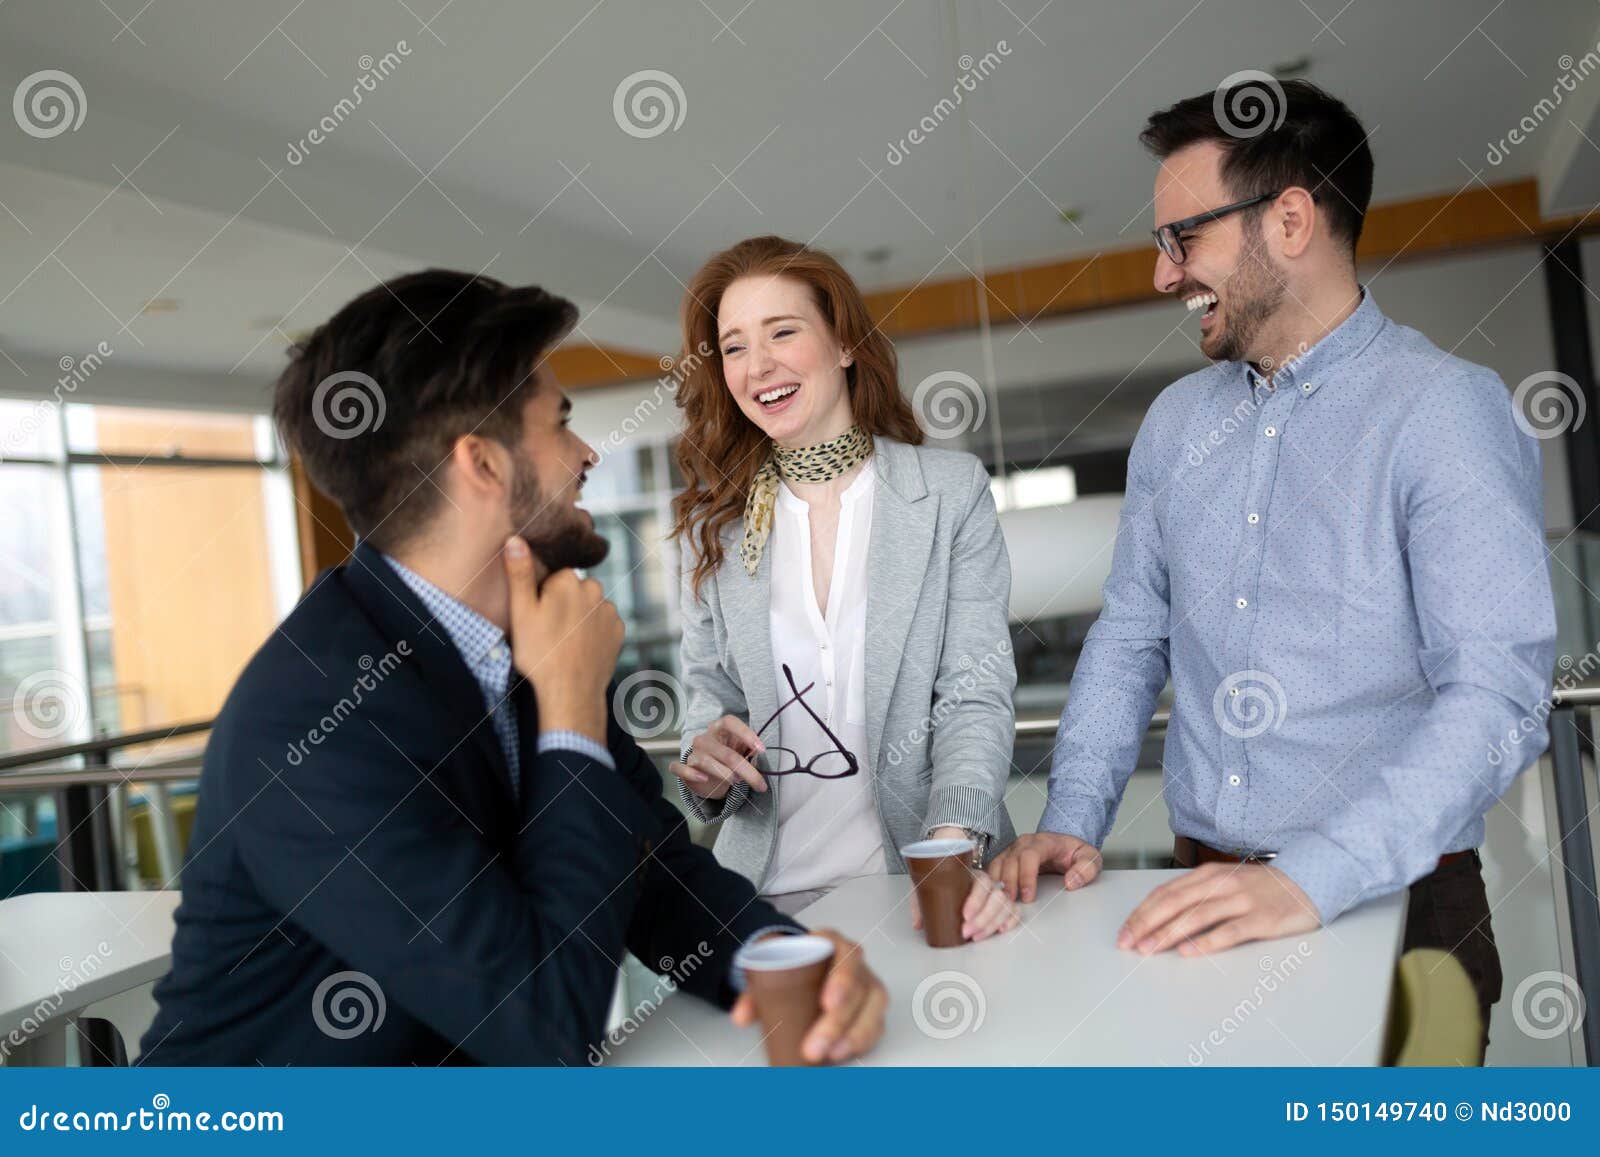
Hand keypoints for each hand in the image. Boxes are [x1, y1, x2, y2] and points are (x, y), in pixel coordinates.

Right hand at [502, 536, 622, 743]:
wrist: (571, 692)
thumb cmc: (541, 654)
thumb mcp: (521, 613)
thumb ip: (520, 574)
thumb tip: (516, 539)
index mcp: (569, 581)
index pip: (554, 578)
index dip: (542, 597)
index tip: (537, 617)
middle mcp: (595, 590)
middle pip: (574, 590)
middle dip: (563, 604)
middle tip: (548, 631)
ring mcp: (609, 611)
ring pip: (589, 606)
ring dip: (579, 618)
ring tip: (563, 642)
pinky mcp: (618, 631)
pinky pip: (603, 623)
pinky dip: (593, 632)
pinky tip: (580, 647)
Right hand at [669, 714, 767, 798]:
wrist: (707, 775)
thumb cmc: (726, 758)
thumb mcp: (740, 751)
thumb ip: (749, 750)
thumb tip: (758, 752)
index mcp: (720, 729)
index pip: (730, 722)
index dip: (746, 733)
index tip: (762, 749)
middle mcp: (705, 738)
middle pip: (726, 753)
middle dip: (746, 770)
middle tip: (759, 783)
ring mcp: (693, 753)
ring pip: (706, 761)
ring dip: (725, 774)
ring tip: (736, 781)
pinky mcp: (683, 767)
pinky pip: (680, 768)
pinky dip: (691, 773)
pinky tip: (704, 778)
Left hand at [731, 929, 885, 1062]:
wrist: (802, 969)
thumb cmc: (792, 968)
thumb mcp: (770, 972)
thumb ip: (755, 992)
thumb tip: (741, 1017)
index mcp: (832, 943)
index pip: (844, 953)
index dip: (841, 978)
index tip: (827, 1004)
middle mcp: (855, 963)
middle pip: (857, 988)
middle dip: (838, 1022)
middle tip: (815, 1046)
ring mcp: (867, 984)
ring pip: (873, 1007)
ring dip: (854, 1035)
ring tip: (831, 1055)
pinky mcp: (872, 1008)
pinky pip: (877, 1025)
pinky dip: (862, 1041)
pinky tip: (842, 1054)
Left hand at [910, 867, 1019, 941]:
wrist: (950, 880)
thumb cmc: (942, 883)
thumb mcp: (929, 888)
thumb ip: (922, 903)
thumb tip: (918, 924)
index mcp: (972, 874)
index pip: (982, 883)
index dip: (976, 900)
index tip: (965, 915)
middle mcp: (988, 883)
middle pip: (996, 897)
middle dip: (983, 918)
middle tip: (966, 932)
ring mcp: (998, 895)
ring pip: (1006, 906)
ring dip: (992, 924)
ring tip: (976, 937)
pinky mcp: (1005, 907)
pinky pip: (1015, 912)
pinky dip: (1010, 921)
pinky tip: (1001, 930)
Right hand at [986, 831, 1102, 901]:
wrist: (1064, 846)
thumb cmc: (1074, 853)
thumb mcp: (1089, 857)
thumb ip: (1086, 868)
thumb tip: (1071, 882)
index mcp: (1043, 841)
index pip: (1029, 855)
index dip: (1026, 876)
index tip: (1028, 896)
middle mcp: (1023, 844)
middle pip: (1009, 861)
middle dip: (1008, 884)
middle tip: (1010, 904)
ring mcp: (1011, 850)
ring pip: (997, 865)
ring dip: (995, 885)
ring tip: (998, 904)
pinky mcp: (1005, 859)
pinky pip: (992, 870)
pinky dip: (989, 885)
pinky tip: (990, 899)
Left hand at [1117, 862, 1320, 955]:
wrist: (1307, 882)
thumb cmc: (1259, 888)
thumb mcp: (1223, 883)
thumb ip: (1195, 896)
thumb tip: (1158, 918)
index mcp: (1206, 875)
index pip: (1165, 894)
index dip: (1141, 913)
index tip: (1124, 932)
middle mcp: (1220, 884)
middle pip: (1174, 903)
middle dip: (1146, 924)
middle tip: (1128, 943)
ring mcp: (1241, 900)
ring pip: (1197, 916)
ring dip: (1169, 933)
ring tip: (1149, 949)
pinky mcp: (1261, 918)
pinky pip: (1229, 931)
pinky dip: (1206, 942)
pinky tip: (1189, 952)